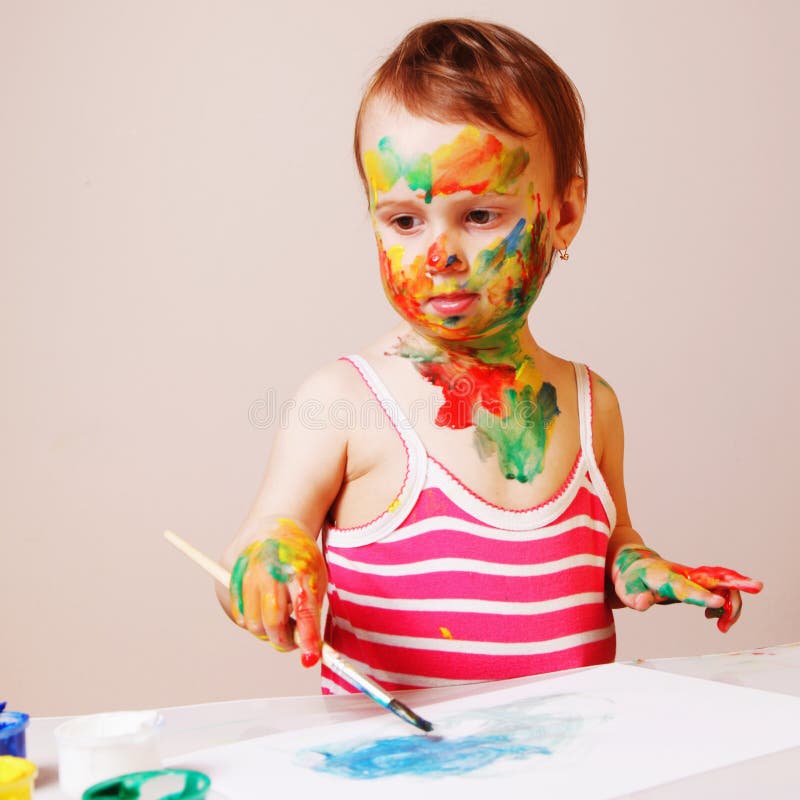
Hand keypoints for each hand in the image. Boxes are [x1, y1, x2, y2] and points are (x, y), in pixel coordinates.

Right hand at [229, 517, 327, 666]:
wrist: (273, 527)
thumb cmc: (298, 557)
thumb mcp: (315, 580)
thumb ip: (311, 614)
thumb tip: (310, 652)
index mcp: (294, 567)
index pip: (303, 609)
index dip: (307, 637)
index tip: (310, 658)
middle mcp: (266, 569)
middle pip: (272, 622)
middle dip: (283, 639)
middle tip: (292, 641)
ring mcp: (243, 571)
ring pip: (251, 623)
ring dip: (266, 630)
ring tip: (279, 618)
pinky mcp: (227, 576)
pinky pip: (237, 614)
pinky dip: (251, 619)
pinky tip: (262, 607)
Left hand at [611, 545, 762, 631]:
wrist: (634, 565)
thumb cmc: (630, 578)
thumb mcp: (625, 589)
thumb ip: (634, 597)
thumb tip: (642, 603)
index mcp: (664, 577)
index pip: (684, 587)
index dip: (701, 596)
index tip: (719, 604)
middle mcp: (683, 575)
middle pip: (713, 577)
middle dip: (735, 582)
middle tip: (758, 587)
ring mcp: (693, 577)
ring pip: (721, 585)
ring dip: (732, 604)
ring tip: (723, 627)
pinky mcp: (698, 582)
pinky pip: (721, 591)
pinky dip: (726, 606)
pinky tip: (716, 620)